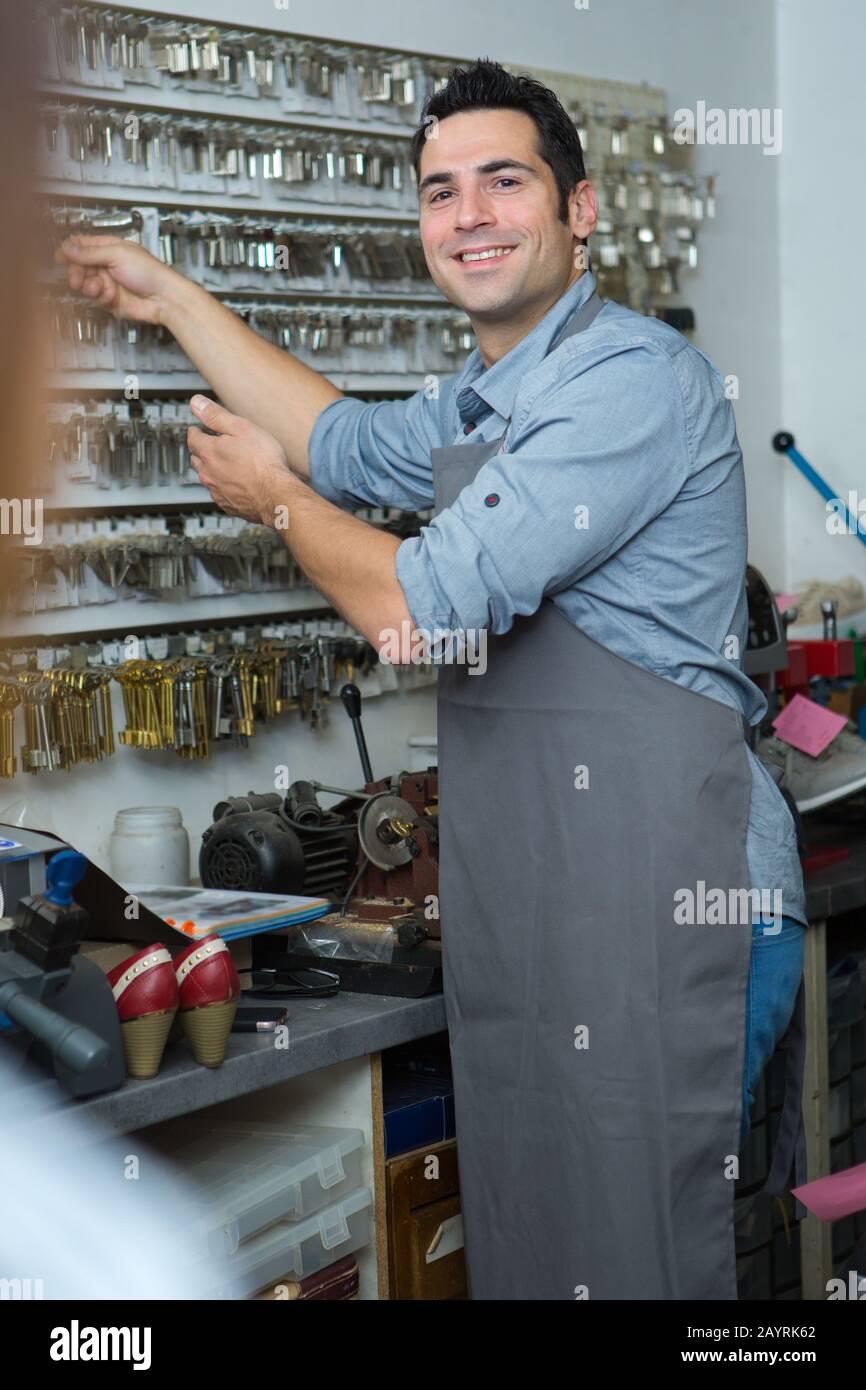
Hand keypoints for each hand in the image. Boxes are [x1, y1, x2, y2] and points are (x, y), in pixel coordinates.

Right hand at [54, 234, 181, 323]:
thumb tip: (67, 247)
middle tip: (77, 279)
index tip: (58, 258)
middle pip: (80, 267)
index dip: (68, 251)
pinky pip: (97, 299)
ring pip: (86, 285)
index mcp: (109, 248)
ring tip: (100, 288)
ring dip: (91, 287)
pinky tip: (113, 296)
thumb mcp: (117, 254)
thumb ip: (90, 253)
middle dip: (77, 273)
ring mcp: (109, 283)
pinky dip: (102, 298)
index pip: (81, 245)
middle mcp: (108, 264)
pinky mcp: (111, 300)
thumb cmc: (150, 273)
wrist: (164, 299)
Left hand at [186, 396, 295, 524]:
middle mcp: (208, 473)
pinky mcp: (227, 505)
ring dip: (210, 469)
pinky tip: (233, 483)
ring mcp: (217, 491)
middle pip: (196, 458)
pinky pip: (218, 493)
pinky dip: (221, 486)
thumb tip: (196, 403)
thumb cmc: (264, 462)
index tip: (197, 429)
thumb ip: (216, 416)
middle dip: (200, 450)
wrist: (276, 495)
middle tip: (207, 444)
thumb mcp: (241, 428)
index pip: (193, 438)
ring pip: (206, 477)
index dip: (195, 431)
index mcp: (209, 452)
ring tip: (221, 464)